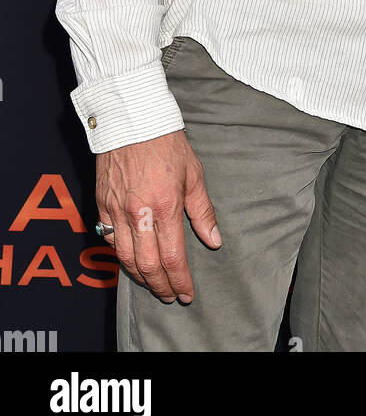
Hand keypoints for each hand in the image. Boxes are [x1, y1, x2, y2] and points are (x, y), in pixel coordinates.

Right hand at [95, 129, 220, 302]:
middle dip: (160, 286)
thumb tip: (213, 240)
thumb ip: (202, 211)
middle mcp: (138, 213)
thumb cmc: (166, 143)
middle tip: (170, 295)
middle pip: (147, 265)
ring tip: (153, 284)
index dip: (179, 280)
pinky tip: (131, 260)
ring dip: (140, 277)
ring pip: (124, 258)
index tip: (186, 293)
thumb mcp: (194, 174)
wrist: (132, 119)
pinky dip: (120, 256)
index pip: (172, 257)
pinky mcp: (102, 204)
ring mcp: (116, 210)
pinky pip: (108, 240)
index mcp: (165, 206)